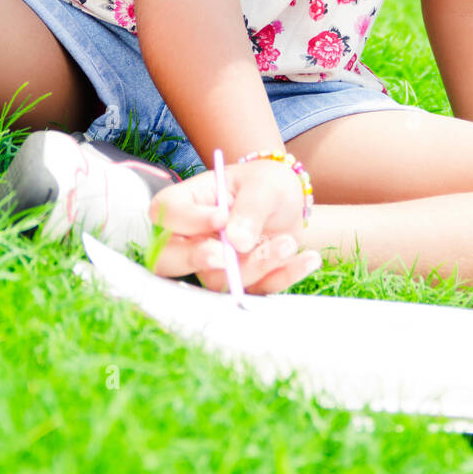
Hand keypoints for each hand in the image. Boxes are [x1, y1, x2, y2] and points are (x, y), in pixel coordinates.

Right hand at [147, 157, 319, 292]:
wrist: (287, 200)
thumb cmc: (264, 183)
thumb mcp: (262, 184)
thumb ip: (249, 207)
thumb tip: (237, 242)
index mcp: (187, 202)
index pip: (165, 213)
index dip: (188, 220)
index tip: (221, 216)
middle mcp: (190, 238)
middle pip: (168, 259)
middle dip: (197, 260)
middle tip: (228, 255)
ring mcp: (212, 264)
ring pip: (215, 280)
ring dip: (254, 266)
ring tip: (288, 242)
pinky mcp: (238, 281)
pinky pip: (253, 290)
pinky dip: (281, 278)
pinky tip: (307, 259)